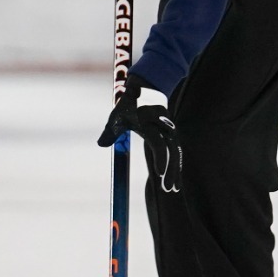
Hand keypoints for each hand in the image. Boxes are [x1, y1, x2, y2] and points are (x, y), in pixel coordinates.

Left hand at [97, 74, 182, 191]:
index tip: (160, 173)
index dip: (160, 159)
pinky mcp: (172, 132)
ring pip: (176, 151)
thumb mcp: (117, 116)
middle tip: (168, 189)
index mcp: (149, 123)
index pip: (158, 144)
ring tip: (174, 190)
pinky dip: (176, 164)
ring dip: (176, 170)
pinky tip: (175, 179)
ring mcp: (169, 128)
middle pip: (171, 151)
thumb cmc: (128, 104)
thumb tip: (101, 145)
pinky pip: (176, 149)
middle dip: (171, 170)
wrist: (146, 87)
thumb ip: (110, 132)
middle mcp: (163, 126)